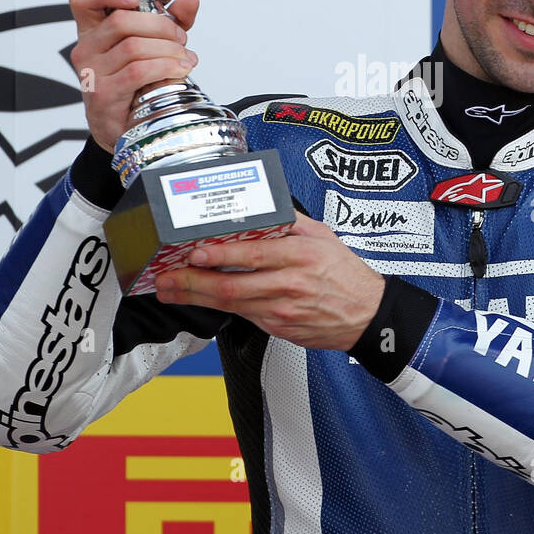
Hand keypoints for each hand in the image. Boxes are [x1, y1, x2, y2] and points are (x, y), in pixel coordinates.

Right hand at [67, 0, 200, 152]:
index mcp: (92, 31)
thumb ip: (171, 21)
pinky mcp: (102, 94)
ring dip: (168, 50)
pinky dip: (166, 68)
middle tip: (181, 39)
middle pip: (121, 20)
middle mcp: (86, 48)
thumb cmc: (135, 84)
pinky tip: (180, 71)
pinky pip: (138, 72)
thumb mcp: (154, 45)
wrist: (123, 128)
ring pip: (133, 47)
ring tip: (185, 58)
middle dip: (161, 26)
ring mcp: (91, 72)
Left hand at [154, 212, 385, 351]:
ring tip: (171, 290)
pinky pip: (243, 315)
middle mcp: (288, 285)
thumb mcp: (324, 236)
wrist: (367, 315)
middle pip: (231, 287)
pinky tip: (201, 299)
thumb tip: (261, 206)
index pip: (252, 256)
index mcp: (300, 256)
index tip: (195, 252)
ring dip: (195, 298)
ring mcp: (281, 310)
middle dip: (192, 282)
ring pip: (230, 305)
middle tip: (167, 277)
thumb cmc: (347, 274)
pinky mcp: (278, 327)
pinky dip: (218, 307)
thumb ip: (291, 220)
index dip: (220, 256)